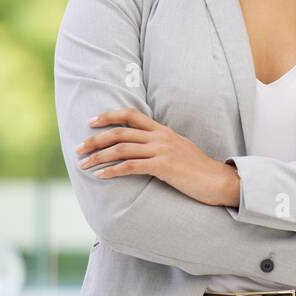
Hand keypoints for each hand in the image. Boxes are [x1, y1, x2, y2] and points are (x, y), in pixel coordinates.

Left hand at [75, 108, 236, 206]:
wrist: (218, 181)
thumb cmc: (198, 170)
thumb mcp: (179, 150)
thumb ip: (160, 146)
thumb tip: (141, 150)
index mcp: (163, 130)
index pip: (131, 115)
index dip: (108, 116)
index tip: (90, 122)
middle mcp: (160, 137)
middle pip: (120, 131)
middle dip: (95, 139)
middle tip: (78, 149)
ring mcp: (162, 150)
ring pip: (121, 148)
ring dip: (98, 156)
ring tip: (83, 165)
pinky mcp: (163, 166)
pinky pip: (131, 166)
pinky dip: (112, 170)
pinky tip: (100, 175)